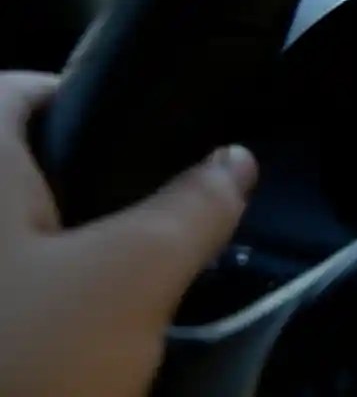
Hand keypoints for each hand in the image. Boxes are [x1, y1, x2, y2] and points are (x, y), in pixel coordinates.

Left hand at [0, 72, 256, 396]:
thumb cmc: (18, 369)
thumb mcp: (134, 277)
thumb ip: (195, 207)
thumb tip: (234, 165)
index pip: (25, 89)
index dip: (88, 105)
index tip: (135, 140)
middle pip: (20, 174)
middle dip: (75, 200)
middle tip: (124, 243)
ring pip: (14, 245)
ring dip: (44, 263)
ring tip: (89, 308)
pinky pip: (12, 296)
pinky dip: (25, 308)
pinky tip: (50, 350)